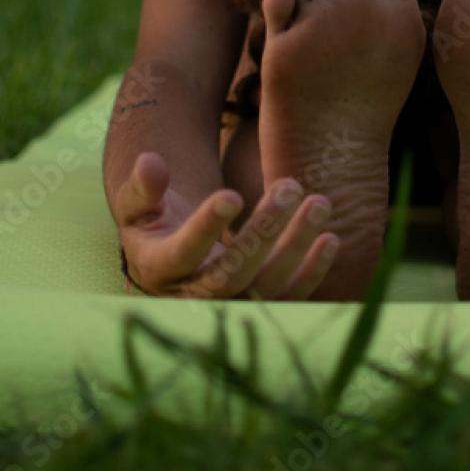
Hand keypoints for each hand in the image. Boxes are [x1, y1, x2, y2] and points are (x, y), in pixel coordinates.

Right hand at [115, 152, 338, 298]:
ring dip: (295, 247)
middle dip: (264, 231)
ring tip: (319, 203)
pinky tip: (331, 239)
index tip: (231, 194)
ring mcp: (229, 306)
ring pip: (266, 289)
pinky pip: (288, 300)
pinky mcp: (258, 307)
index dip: (207, 227)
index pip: (184, 253)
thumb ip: (143, 185)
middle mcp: (194, 298)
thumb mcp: (138, 202)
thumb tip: (149, 162)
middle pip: (231, 274)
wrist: (171, 257)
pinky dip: (312, 274)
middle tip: (290, 185)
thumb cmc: (154, 219)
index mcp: (159, 269)